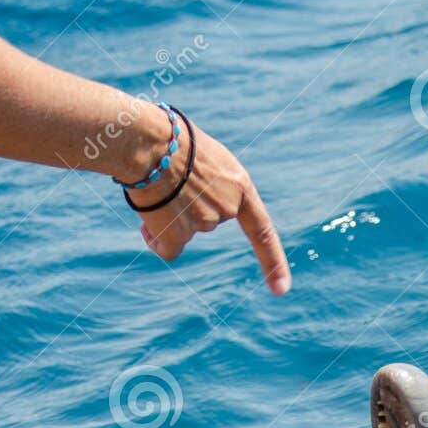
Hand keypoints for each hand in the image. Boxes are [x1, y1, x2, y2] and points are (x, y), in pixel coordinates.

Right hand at [136, 117, 290, 295]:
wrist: (148, 139)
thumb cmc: (169, 138)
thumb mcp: (205, 155)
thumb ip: (212, 182)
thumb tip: (187, 206)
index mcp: (239, 186)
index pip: (262, 230)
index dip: (272, 261)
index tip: (281, 290)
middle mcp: (227, 208)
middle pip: (208, 219)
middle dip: (187, 206)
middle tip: (167, 180)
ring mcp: (204, 222)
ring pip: (185, 230)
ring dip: (168, 216)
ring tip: (153, 186)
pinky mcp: (178, 234)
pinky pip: (169, 250)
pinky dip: (158, 241)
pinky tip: (146, 222)